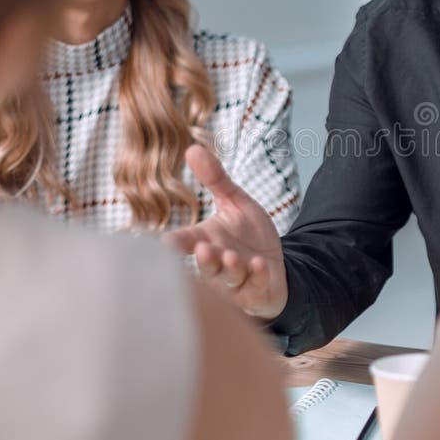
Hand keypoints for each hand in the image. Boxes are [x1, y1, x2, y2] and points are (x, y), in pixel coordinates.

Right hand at [164, 144, 287, 318]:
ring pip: (230, 278)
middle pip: (207, 265)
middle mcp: (216, 264)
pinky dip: (258, 276)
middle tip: (204, 248)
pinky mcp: (257, 291)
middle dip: (206, 259)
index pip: (186, 242)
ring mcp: (236, 281)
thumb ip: (216, 179)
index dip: (176, 244)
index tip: (165, 243)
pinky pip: (257, 286)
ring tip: (233, 257)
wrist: (274, 262)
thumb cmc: (248, 235)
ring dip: (231, 268)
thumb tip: (193, 148)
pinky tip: (260, 265)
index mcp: (206, 241)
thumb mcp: (235, 203)